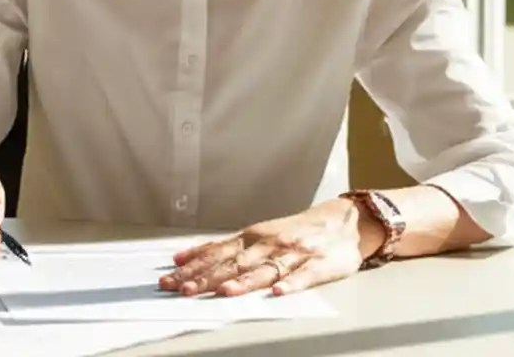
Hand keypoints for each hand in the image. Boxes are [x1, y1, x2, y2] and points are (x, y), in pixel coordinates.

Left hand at [158, 198, 383, 296]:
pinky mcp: (318, 265)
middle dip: (207, 278)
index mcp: (252, 238)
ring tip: (225, 292)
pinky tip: (279, 292)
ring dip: (243, 281)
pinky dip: (292, 284)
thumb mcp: (257, 235)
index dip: (192, 266)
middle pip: (233, 264)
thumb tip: (184, 257)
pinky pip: (304, 276)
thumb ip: (225, 247)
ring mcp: (293, 255)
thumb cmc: (296, 231)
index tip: (170, 277)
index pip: (216, 253)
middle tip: (183, 289)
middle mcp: (269, 245)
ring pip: (264, 270)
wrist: (342, 221)